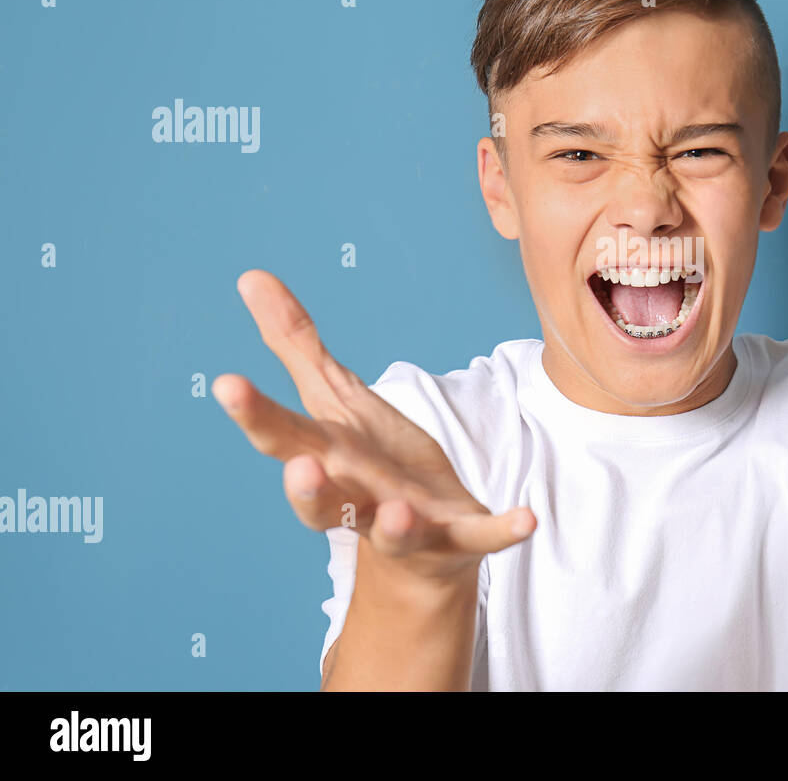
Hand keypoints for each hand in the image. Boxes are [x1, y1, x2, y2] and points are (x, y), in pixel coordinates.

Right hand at [213, 270, 535, 582]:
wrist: (425, 544)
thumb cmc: (372, 464)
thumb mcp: (336, 399)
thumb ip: (296, 344)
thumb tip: (251, 277)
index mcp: (328, 458)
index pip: (283, 438)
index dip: (254, 414)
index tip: (226, 384)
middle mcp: (358, 499)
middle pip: (323, 500)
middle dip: (308, 489)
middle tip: (300, 467)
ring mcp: (409, 526)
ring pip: (392, 531)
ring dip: (394, 523)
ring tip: (397, 509)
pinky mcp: (461, 539)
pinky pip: (482, 538)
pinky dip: (501, 531)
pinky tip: (526, 519)